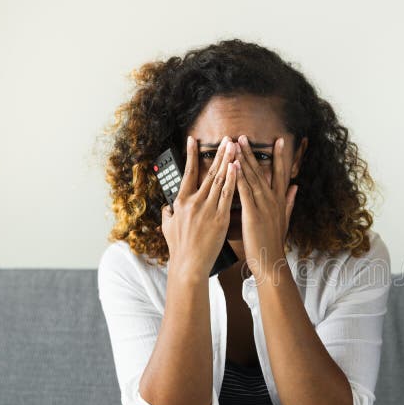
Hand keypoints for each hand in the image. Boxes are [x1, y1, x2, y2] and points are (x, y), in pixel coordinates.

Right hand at [161, 136, 236, 278]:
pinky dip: (233, 181)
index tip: (193, 140)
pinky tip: (237, 168)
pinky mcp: (220, 219)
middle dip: (217, 154)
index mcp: (180, 202)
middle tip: (226, 139)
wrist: (188, 265)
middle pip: (208, 173)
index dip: (191, 155)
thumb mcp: (167, 227)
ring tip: (234, 147)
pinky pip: (228, 196)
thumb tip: (166, 206)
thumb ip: (167, 214)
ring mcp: (207, 209)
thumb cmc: (179, 248)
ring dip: (227, 162)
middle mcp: (193, 202)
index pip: (187, 173)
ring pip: (219, 180)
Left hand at [234, 135, 297, 279]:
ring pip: (253, 178)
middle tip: (244, 136)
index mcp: (280, 202)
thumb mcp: (285, 220)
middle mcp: (273, 201)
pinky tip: (233, 166)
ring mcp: (264, 206)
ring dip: (244, 160)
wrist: (271, 261)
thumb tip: (296, 187)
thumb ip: (289, 202)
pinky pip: (245, 192)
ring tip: (236, 144)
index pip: (281, 174)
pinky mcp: (253, 214)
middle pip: (264, 172)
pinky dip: (239, 178)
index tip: (278, 141)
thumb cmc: (273, 243)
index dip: (280, 157)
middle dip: (253, 153)